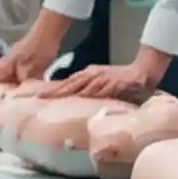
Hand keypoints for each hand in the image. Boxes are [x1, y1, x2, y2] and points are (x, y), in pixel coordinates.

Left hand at [36, 63, 156, 103]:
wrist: (142, 73)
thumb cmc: (122, 81)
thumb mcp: (102, 84)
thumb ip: (90, 93)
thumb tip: (78, 105)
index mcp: (87, 76)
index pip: (66, 84)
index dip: (50, 90)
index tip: (35, 95)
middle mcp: (91, 76)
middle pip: (67, 85)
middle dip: (50, 91)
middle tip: (35, 97)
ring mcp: (99, 79)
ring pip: (77, 87)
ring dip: (62, 92)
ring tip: (48, 98)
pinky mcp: (109, 84)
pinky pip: (94, 91)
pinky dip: (83, 94)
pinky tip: (73, 98)